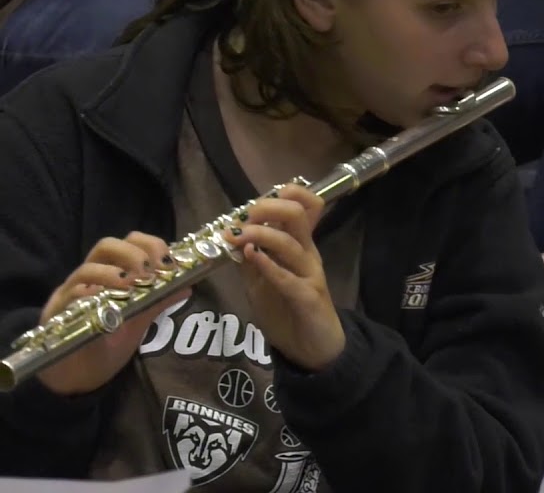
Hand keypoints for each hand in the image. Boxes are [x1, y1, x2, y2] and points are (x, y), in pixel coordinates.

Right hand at [36, 233, 189, 395]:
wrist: (78, 376)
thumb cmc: (106, 341)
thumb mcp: (137, 319)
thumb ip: (159, 300)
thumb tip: (188, 285)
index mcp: (110, 272)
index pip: (128, 243)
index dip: (149, 245)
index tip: (169, 262)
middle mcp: (89, 277)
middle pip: (105, 246)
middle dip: (132, 254)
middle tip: (150, 272)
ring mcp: (69, 294)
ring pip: (85, 270)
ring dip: (111, 273)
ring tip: (131, 285)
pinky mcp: (55, 315)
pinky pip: (68, 298)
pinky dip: (87, 294)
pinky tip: (103, 302)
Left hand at [224, 184, 344, 371]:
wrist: (312, 349)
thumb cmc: (288, 312)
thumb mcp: (261, 283)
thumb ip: (249, 261)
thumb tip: (231, 237)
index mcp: (300, 246)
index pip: (305, 206)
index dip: (283, 194)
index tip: (253, 205)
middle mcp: (308, 254)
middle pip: (297, 214)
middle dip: (267, 207)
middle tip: (244, 217)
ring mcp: (310, 274)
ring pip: (290, 243)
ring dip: (260, 234)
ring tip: (237, 237)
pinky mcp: (308, 298)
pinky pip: (288, 277)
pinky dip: (268, 264)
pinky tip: (251, 256)